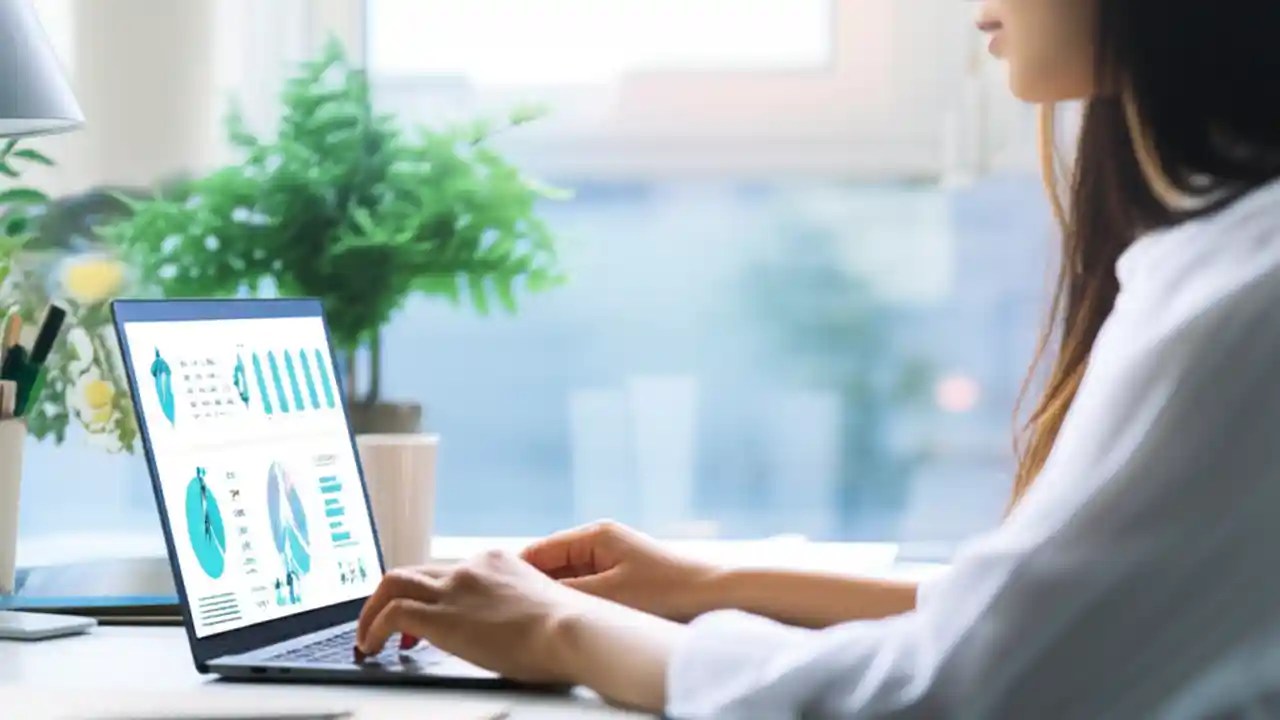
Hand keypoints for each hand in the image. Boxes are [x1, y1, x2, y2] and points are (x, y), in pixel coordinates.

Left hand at [355, 550, 590, 683]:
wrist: (572, 631)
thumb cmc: (570, 630)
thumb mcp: (540, 606)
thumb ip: (518, 609)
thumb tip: (515, 630)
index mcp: (497, 562)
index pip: (450, 571)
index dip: (433, 593)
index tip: (429, 614)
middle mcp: (471, 568)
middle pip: (416, 571)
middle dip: (394, 594)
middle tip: (385, 620)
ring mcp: (454, 588)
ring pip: (394, 582)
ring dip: (373, 609)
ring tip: (368, 635)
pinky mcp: (440, 616)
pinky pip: (392, 614)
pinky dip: (374, 628)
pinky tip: (372, 647)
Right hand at [521, 521, 720, 621]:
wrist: (715, 595)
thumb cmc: (665, 592)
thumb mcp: (609, 595)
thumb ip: (567, 593)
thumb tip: (530, 594)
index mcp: (594, 535)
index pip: (538, 551)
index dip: (515, 574)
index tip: (496, 596)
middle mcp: (601, 540)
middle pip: (551, 565)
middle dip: (533, 588)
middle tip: (511, 614)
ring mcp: (612, 557)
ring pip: (568, 578)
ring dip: (555, 597)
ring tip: (536, 619)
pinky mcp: (622, 575)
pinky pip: (586, 587)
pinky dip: (575, 601)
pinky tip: (569, 621)